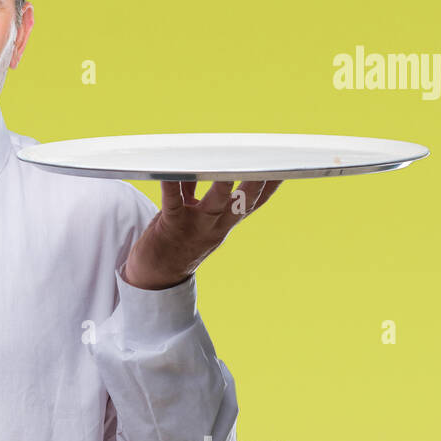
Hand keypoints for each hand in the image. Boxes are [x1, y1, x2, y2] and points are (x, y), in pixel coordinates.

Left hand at [122, 179, 282, 289]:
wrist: (156, 274)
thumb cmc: (176, 239)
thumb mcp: (195, 216)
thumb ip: (196, 192)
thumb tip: (198, 166)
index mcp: (224, 221)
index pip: (254, 203)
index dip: (270, 187)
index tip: (284, 167)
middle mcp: (215, 225)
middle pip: (241, 204)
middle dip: (254, 185)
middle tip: (266, 166)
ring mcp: (194, 226)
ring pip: (213, 204)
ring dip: (221, 187)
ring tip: (226, 168)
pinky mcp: (170, 224)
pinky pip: (173, 201)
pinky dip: (171, 185)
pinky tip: (169, 170)